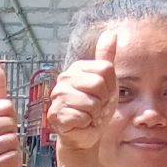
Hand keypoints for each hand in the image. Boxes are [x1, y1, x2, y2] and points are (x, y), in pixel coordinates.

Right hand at [42, 30, 116, 156]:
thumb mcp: (106, 81)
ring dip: (94, 114)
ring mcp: (57, 96)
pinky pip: (82, 116)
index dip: (110, 86)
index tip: (103, 95)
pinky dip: (85, 124)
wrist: (85, 133)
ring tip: (88, 116)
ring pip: (91, 102)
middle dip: (102, 100)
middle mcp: (64, 79)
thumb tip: (110, 33)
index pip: (105, 69)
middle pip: (98, 84)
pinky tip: (80, 123)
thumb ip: (106, 57)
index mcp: (77, 68)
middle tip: (96, 107)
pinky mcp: (56, 114)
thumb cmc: (95, 108)